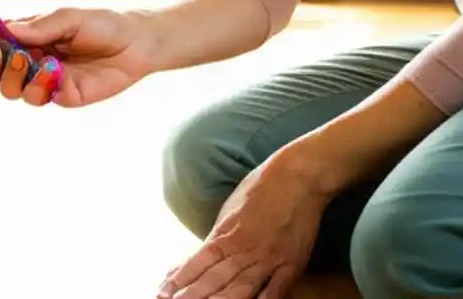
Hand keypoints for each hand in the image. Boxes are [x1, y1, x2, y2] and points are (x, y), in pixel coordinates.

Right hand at [0, 7, 156, 107]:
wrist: (137, 43)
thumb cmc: (103, 24)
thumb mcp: (69, 17)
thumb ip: (40, 26)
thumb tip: (8, 32)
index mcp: (28, 36)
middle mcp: (31, 59)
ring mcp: (45, 80)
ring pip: (11, 89)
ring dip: (12, 76)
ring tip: (28, 60)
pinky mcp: (62, 96)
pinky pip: (39, 97)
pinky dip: (40, 85)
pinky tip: (54, 71)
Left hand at [158, 147, 330, 298]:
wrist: (299, 176)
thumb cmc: (261, 188)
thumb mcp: (230, 210)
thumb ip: (216, 239)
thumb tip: (192, 260)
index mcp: (227, 233)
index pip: (198, 262)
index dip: (180, 279)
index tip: (163, 293)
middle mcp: (245, 248)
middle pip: (215, 279)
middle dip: (193, 295)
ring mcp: (269, 258)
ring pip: (241, 288)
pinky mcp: (291, 264)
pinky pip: (275, 290)